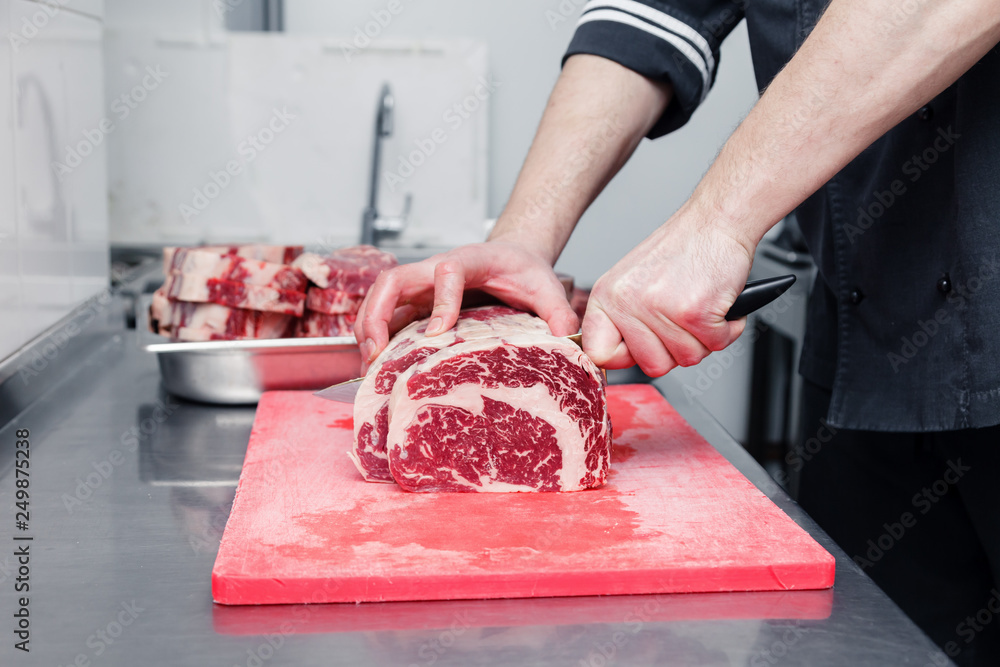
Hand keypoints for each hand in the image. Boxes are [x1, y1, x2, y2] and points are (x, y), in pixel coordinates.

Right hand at [354, 241, 579, 371]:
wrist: (514, 257)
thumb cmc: (526, 271)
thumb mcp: (547, 288)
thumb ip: (558, 311)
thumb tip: (567, 340)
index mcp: (472, 260)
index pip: (448, 270)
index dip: (441, 298)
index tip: (442, 332)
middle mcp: (437, 269)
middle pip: (393, 279)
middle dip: (379, 313)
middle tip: (376, 352)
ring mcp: (423, 286)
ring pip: (381, 296)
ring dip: (368, 326)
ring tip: (370, 363)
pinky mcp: (417, 303)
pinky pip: (386, 313)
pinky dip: (374, 335)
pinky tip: (376, 364)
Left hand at [582, 206, 752, 375]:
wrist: (714, 222)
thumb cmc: (680, 251)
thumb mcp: (632, 283)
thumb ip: (622, 321)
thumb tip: (615, 358)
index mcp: (606, 298)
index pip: (600, 354)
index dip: (628, 356)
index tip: (643, 344)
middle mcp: (627, 304)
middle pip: (653, 366)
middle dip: (676, 349)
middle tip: (682, 318)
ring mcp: (660, 309)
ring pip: (688, 359)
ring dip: (704, 337)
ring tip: (699, 303)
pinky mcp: (694, 312)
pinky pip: (716, 345)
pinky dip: (726, 329)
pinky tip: (717, 303)